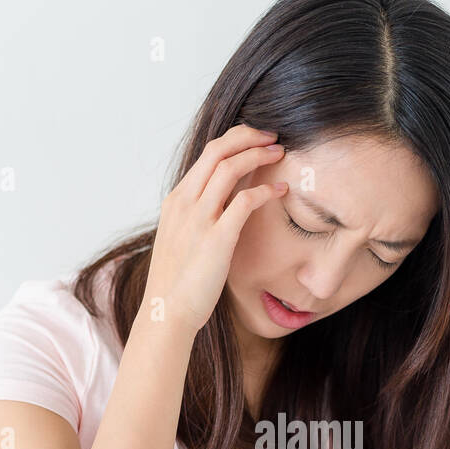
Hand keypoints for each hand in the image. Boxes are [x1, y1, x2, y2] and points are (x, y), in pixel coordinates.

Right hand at [140, 123, 287, 334]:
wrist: (167, 312)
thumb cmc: (178, 283)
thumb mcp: (182, 240)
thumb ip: (198, 219)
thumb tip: (223, 209)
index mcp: (177, 200)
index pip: (207, 154)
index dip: (235, 140)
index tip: (256, 140)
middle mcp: (185, 202)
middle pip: (217, 150)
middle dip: (248, 136)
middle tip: (273, 137)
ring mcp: (199, 219)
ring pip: (230, 167)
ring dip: (258, 154)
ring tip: (280, 153)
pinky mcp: (216, 238)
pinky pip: (245, 201)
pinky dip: (266, 190)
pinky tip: (282, 190)